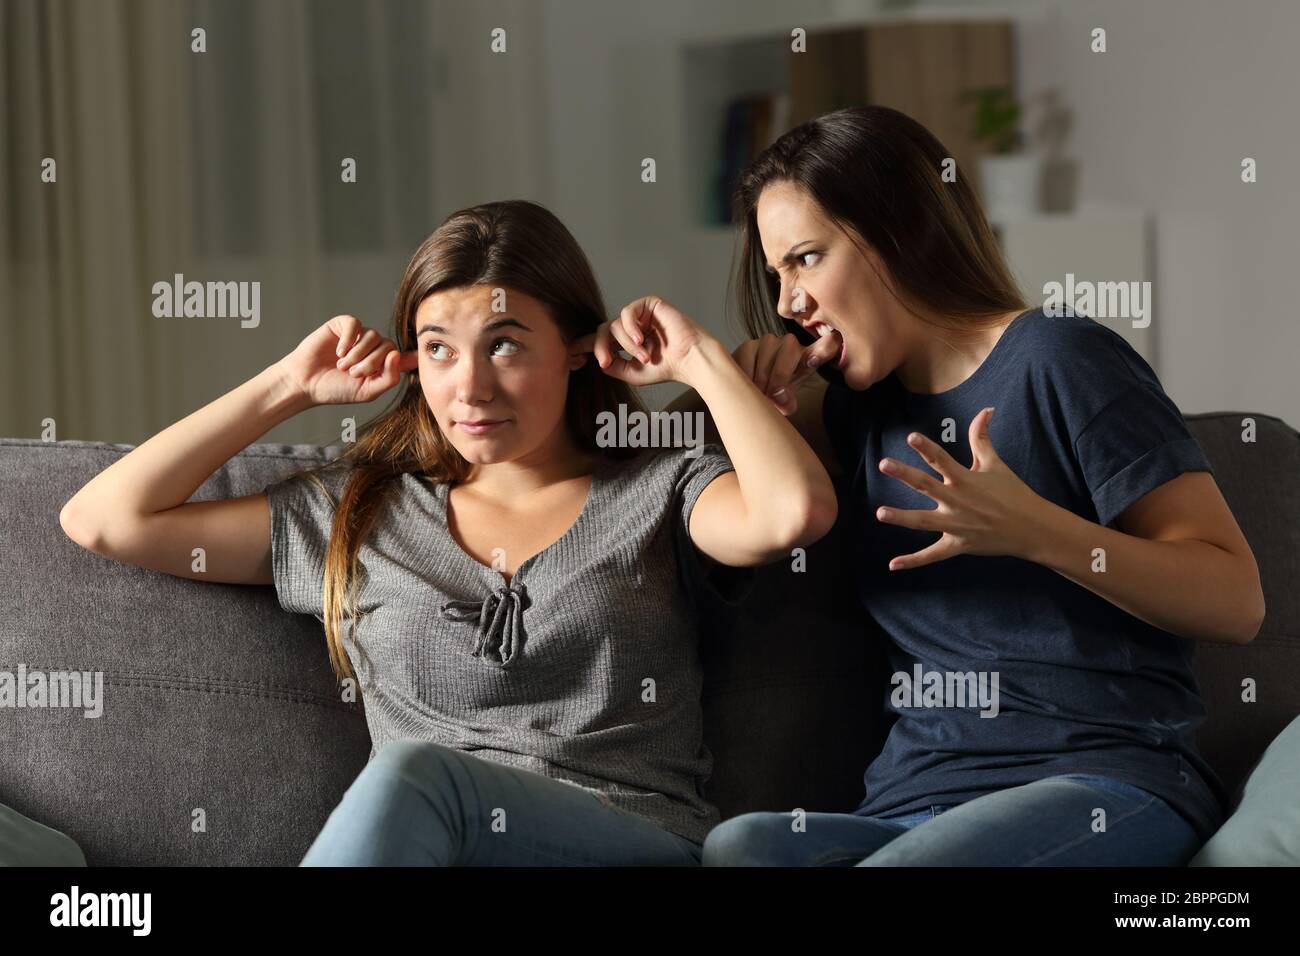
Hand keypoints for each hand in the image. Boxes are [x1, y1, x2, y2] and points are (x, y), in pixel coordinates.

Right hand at [278, 315, 418, 405]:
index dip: (412, 355)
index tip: (419, 356)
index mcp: (383, 364)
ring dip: (358, 354)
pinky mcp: (343, 325)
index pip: (405, 356)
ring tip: (342, 367)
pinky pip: (355, 324)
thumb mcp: (367, 391)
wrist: (306, 382)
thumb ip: (388, 378)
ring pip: (372, 335)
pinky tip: (339, 352)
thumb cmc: (336, 389)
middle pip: (388, 346)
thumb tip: (398, 355)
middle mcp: (374, 348)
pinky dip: (349, 339)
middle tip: (354, 374)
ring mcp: (359, 335)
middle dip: (372, 362)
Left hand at [571, 295, 711, 387]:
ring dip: (626, 344)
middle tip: (604, 362)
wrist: (690, 360)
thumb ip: (612, 365)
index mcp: (626, 341)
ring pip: (616, 324)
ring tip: (643, 356)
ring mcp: (640, 315)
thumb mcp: (631, 373)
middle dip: (601, 347)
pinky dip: (630, 327)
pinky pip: (628, 312)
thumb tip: (596, 358)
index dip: (584, 344)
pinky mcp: (650, 304)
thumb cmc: (667, 367)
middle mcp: (631, 327)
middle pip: (603, 331)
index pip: (600, 339)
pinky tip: (641, 340)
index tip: (569, 353)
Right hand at [731, 330, 841, 415]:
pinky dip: (746, 372)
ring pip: (768, 353)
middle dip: (780, 376)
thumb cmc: (774, 396)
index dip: (824, 348)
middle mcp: (791, 345)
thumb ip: (788, 403)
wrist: (750, 391)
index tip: (819, 355)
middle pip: (791, 350)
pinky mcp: (749, 345)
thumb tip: (784, 403)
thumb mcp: (786, 403)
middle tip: (772, 397)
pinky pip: (748, 355)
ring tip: (758, 394)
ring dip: (762, 377)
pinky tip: (747, 385)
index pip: (825, 346)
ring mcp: (770, 342)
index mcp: (808, 358)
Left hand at [874, 408, 1049, 569]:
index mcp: (965, 480)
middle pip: (926, 485)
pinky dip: (913, 561)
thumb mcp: (995, 464)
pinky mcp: (958, 545)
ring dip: (901, 517)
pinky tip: (893, 564)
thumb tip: (985, 410)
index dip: (926, 447)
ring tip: (880, 513)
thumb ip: (981, 438)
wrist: (1032, 527)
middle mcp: (958, 501)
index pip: (942, 459)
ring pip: (924, 521)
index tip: (910, 437)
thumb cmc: (1012, 493)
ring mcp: (957, 525)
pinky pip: (932, 555)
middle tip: (884, 463)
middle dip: (905, 474)